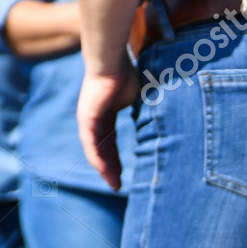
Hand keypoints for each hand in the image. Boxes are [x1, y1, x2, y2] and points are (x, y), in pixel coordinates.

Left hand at [77, 65, 138, 191]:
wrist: (111, 61)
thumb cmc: (126, 75)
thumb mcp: (138, 100)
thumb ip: (143, 113)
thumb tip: (159, 122)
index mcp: (106, 115)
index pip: (111, 143)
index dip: (117, 159)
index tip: (124, 174)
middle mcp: (95, 121)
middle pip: (102, 150)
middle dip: (110, 168)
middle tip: (118, 185)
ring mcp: (89, 121)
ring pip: (95, 150)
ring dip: (103, 168)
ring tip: (113, 183)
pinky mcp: (86, 119)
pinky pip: (91, 144)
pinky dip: (97, 158)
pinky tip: (103, 171)